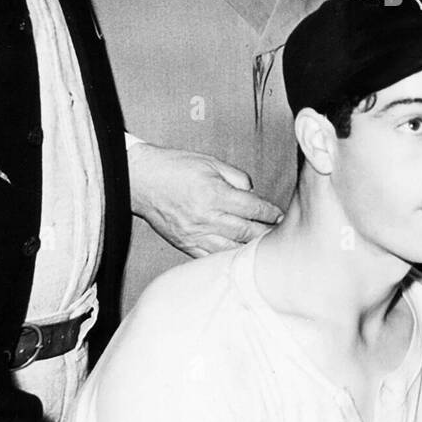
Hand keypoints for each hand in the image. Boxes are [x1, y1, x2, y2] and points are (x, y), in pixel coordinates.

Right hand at [127, 142, 282, 256]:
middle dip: (266, 234)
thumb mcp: (210, 162)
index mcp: (214, 194)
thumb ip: (236, 177)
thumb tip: (252, 194)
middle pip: (246, 232)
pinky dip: (226, 259)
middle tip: (280, 236)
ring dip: (250, 250)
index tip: (281, 216)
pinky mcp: (184, 244)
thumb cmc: (175, 167)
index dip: (270, 213)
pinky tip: (238, 257)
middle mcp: (206, 217)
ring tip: (264, 249)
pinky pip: (210, 258)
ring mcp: (194, 234)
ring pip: (231, 250)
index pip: (252, 208)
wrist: (141, 179)